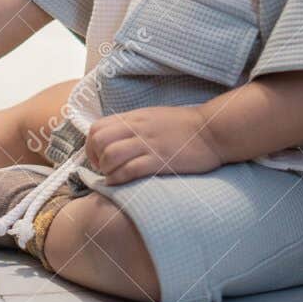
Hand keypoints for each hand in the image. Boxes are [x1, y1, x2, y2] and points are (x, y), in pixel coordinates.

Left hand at [84, 105, 219, 184]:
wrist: (212, 130)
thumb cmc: (185, 126)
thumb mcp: (153, 117)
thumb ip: (133, 126)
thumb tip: (115, 138)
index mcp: (134, 118)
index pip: (97, 128)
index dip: (90, 145)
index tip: (97, 157)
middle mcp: (137, 129)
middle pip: (99, 141)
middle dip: (94, 158)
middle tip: (103, 169)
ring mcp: (147, 144)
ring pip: (110, 156)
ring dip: (106, 170)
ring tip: (112, 177)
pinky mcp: (159, 160)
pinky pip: (129, 170)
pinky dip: (118, 179)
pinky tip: (119, 184)